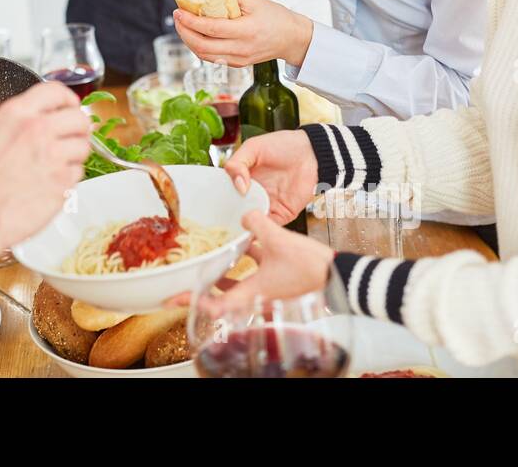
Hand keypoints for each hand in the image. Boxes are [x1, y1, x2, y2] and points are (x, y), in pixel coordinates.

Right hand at [0, 83, 90, 271]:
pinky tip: (47, 185)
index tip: (71, 107)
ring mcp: (53, 157)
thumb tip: (46, 117)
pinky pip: (77, 174)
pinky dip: (68, 180)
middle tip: (71, 138)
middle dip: (78, 129)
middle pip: (79, 119)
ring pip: (83, 147)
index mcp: (18, 114)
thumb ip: (21, 121)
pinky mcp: (62, 184)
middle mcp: (39, 130)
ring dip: (73, 156)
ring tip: (53, 166)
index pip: (56, 91)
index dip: (67, 99)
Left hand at [172, 0, 313, 66]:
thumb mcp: (255, 0)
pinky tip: (195, 35)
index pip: (211, 29)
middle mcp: (241, 49)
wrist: (292, 39)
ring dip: (189, 41)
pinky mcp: (237, 64)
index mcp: (246, 31)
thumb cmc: (275, 17)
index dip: (190, 21)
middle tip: (177, 18)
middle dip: (184, 32)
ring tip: (183, 26)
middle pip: (202, 46)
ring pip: (204, 55)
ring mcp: (239, 59)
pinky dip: (199, 47)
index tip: (178, 11)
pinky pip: (212, 58)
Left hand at [184, 210, 334, 315]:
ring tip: (211, 257)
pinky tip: (247, 240)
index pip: (217, 306)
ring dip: (225, 273)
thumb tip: (246, 212)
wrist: (339, 276)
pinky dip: (247, 260)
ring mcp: (269, 287)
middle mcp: (258, 294)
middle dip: (205, 289)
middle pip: (223, 296)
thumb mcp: (278, 240)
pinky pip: (256, 270)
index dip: (195, 302)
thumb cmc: (309, 267)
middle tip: (188, 279)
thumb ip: (258, 224)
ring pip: (239, 282)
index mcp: (254, 292)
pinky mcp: (279, 278)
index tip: (178, 297)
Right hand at [224, 128, 318, 224]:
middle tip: (220, 226)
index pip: (224, 193)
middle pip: (235, 211)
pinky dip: (262, 230)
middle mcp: (252, 194)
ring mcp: (266, 205)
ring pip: (251, 222)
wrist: (313, 154)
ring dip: (244, 226)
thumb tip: (237, 186)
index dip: (217, 200)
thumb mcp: (254, 147)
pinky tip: (255, 230)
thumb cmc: (284, 145)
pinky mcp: (281, 214)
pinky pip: (269, 226)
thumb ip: (238, 163)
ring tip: (235, 232)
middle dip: (228, 219)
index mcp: (242, 179)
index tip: (212, 207)